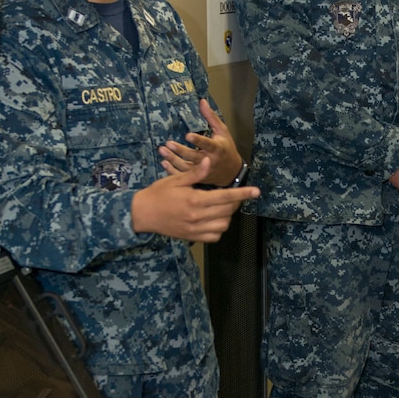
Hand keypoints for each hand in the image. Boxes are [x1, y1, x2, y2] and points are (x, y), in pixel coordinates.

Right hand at [131, 156, 258, 242]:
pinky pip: (214, 237)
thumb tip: (209, 160)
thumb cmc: (158, 193)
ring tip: (221, 206)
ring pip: (223, 225)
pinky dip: (218, 229)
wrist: (142, 214)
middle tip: (234, 195)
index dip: (243, 194)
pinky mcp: (192, 237)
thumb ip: (195, 173)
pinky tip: (214, 219)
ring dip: (227, 216)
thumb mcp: (176, 179)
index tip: (256, 191)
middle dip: (235, 202)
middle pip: (227, 211)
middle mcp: (197, 216)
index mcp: (195, 200)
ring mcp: (195, 229)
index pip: (225, 196)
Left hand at [159, 98, 244, 186]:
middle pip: (194, 156)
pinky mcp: (197, 177)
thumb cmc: (226, 148)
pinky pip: (183, 175)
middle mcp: (209, 160)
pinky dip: (172, 170)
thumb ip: (211, 117)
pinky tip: (163, 162)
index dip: (198, 140)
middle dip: (181, 150)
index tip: (187, 135)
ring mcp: (202, 171)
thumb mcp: (222, 131)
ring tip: (162, 151)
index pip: (207, 144)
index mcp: (217, 148)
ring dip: (173, 159)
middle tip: (168, 143)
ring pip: (186, 167)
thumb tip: (202, 101)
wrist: (231, 172)